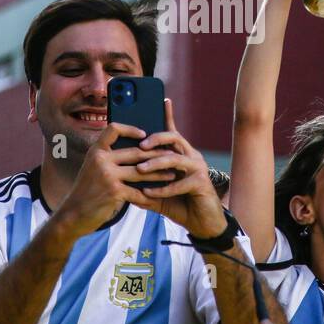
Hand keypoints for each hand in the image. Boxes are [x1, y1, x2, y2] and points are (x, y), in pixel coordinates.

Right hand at [54, 123, 174, 235]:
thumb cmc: (86, 191)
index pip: (113, 129)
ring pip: (141, 172)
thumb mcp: (92, 169)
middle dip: (156, 155)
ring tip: (172, 174)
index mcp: (96, 151)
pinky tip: (159, 195)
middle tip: (172, 156)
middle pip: (136, 152)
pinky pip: (138, 192)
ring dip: (159, 174)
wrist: (72, 215)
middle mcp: (101, 159)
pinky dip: (150, 195)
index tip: (145, 134)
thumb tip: (137, 152)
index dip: (130, 129)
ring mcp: (107, 175)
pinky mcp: (114, 192)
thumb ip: (109, 159)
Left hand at [130, 99, 225, 238]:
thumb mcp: (158, 193)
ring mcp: (198, 169)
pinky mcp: (202, 183)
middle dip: (156, 139)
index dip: (168, 116)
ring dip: (155, 164)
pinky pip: (180, 183)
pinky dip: (163, 188)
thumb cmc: (181, 204)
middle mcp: (191, 157)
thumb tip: (121, 179)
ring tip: (140, 169)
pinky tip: (149, 193)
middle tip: (140, 145)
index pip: (173, 132)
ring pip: (175, 159)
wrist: (203, 223)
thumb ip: (143, 184)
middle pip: (175, 138)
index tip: (163, 100)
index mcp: (181, 155)